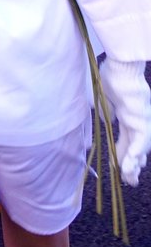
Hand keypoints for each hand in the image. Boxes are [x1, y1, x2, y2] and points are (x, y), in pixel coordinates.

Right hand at [100, 58, 150, 185]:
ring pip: (139, 148)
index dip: (123, 154)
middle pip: (135, 148)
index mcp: (126, 115)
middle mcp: (136, 121)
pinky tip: (131, 163)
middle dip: (132, 166)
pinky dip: (136, 152)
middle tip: (130, 181)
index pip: (126, 139)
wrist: (121, 65)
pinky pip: (140, 140)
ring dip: (133, 163)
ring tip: (129, 177)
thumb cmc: (112, 74)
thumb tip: (106, 121)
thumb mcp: (105, 96)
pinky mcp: (141, 119)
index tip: (120, 167)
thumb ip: (106, 110)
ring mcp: (140, 121)